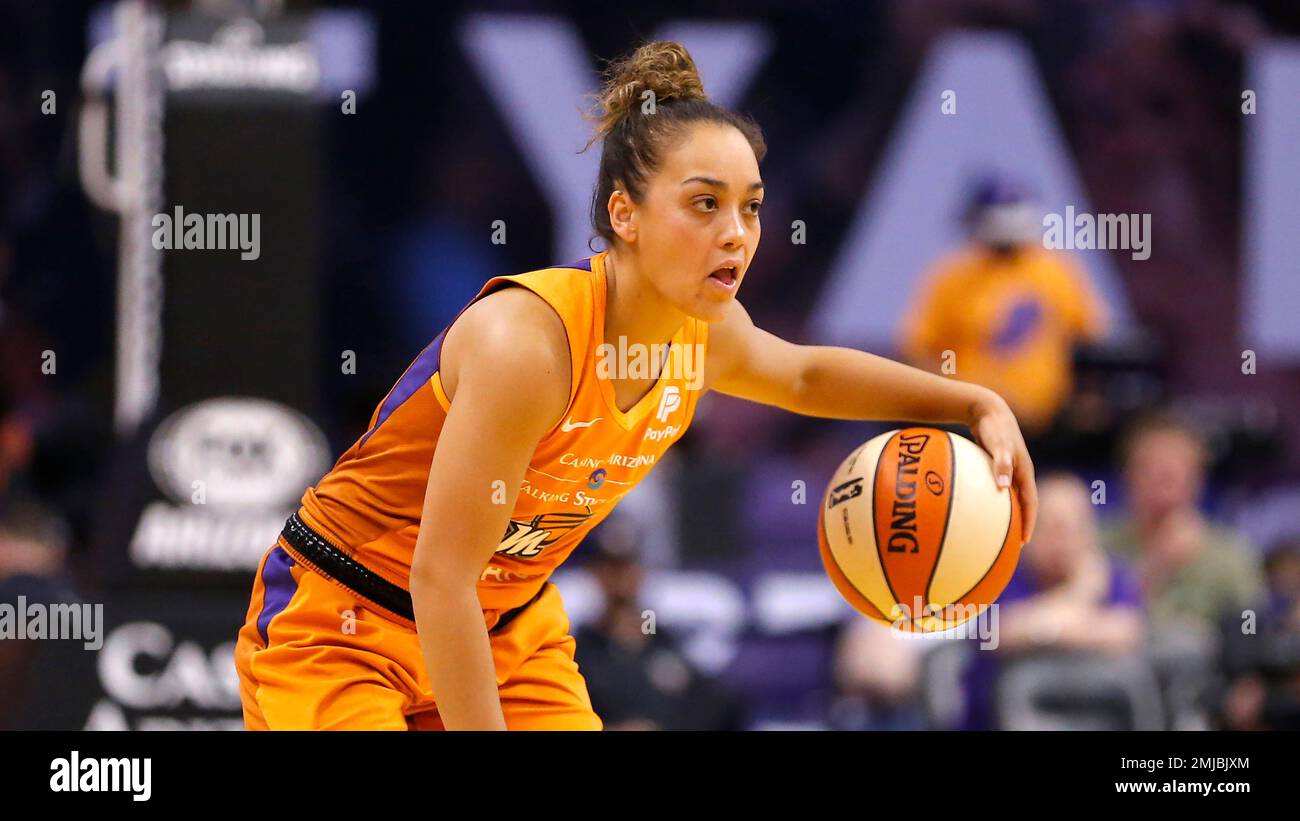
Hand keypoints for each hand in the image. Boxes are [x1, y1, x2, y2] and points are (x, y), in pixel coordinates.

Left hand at [967, 391, 1037, 543]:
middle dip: (1021, 523)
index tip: (1024, 542)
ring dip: (1008, 513)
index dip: (1029, 522)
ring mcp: (1009, 469)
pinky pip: (998, 488)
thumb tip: (1004, 486)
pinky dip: (993, 500)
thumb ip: (1001, 463)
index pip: (1031, 502)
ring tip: (996, 532)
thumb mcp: (998, 444)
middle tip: (1012, 544)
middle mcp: (1019, 472)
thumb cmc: (993, 426)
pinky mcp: (997, 465)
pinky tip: (976, 508)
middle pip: (1024, 503)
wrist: (986, 408)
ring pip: (1011, 496)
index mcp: (1024, 471)